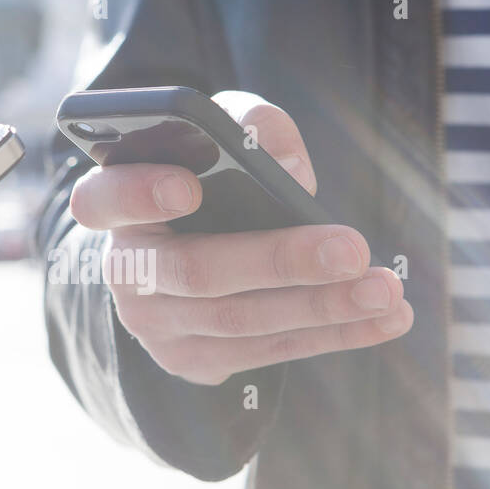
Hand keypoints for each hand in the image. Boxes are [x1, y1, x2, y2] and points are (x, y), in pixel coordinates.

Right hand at [68, 91, 411, 385]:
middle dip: (279, 260)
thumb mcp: (218, 138)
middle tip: (352, 249)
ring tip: (386, 289)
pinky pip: (268, 351)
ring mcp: (157, 325)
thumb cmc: (204, 179)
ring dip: (323, 305)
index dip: (138, 195)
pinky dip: (334, 334)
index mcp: (115, 204)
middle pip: (194, 270)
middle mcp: (126, 271)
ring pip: (241, 320)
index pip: (103, 199)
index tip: (189, 188)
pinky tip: (386, 319)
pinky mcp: (194, 361)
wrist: (183, 260)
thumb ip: (249, 127)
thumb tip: (289, 168)